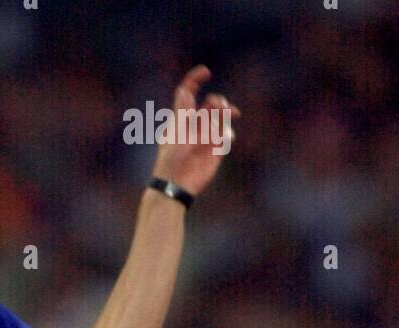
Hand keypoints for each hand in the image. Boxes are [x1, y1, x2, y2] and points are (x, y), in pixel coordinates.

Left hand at [150, 65, 239, 198]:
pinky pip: (226, 134)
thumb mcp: (176, 133)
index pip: (189, 93)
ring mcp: (206, 135)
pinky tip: (226, 137)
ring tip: (227, 117)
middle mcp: (195, 124)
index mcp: (182, 118)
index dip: (195, 80)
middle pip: (211, 102)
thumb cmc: (170, 160)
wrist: (176, 184)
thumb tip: (185, 90)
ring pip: (221, 116)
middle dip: (218, 101)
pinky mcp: (215, 149)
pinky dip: (227, 132)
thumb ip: (182, 112)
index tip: (206, 72)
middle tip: (220, 107)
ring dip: (225, 113)